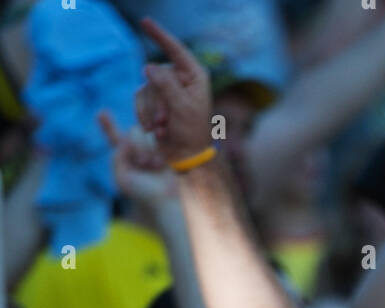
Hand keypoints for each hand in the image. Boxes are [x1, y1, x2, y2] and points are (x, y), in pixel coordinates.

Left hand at [98, 112, 175, 208]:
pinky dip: (157, 153)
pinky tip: (159, 165)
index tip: (101, 113)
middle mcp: (133, 149)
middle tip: (143, 165)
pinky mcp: (160, 149)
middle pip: (133, 131)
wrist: (163, 198)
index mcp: (121, 155)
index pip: (113, 137)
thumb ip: (117, 157)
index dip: (107, 124)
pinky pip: (157, 140)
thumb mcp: (122, 178)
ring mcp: (147, 148)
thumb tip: (127, 139)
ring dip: (148, 152)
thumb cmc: (141, 193)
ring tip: (152, 167)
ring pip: (145, 135)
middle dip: (139, 147)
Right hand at [135, 17, 213, 165]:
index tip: (144, 21)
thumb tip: (148, 66)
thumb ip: (166, 85)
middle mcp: (180, 79)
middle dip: (158, 101)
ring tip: (162, 129)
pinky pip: (139, 99)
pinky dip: (144, 115)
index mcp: (195, 76)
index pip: (176, 50)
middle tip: (166, 122)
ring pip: (145, 88)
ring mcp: (166, 89)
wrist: (185, 157)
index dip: (160, 35)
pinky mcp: (154, 101)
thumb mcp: (182, 108)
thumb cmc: (191, 133)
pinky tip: (156, 131)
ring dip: (152, 112)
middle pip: (155, 75)